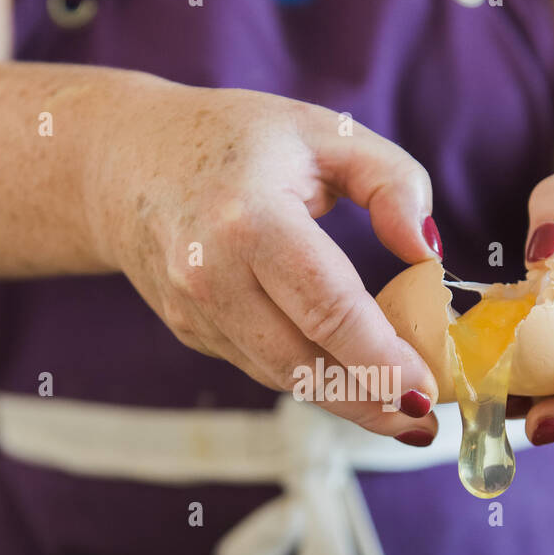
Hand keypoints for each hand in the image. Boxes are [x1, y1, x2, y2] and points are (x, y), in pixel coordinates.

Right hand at [87, 82, 441, 436]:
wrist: (125, 160)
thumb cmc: (237, 139)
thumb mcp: (327, 132)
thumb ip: (394, 182)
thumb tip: (428, 253)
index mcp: (250, 220)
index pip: (328, 310)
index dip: (383, 361)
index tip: (428, 390)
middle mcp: (212, 277)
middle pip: (305, 366)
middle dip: (372, 402)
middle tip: (426, 422)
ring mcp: (194, 313)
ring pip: (285, 380)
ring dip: (348, 402)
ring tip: (402, 412)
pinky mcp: (191, 333)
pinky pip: (264, 368)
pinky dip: (314, 380)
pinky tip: (354, 380)